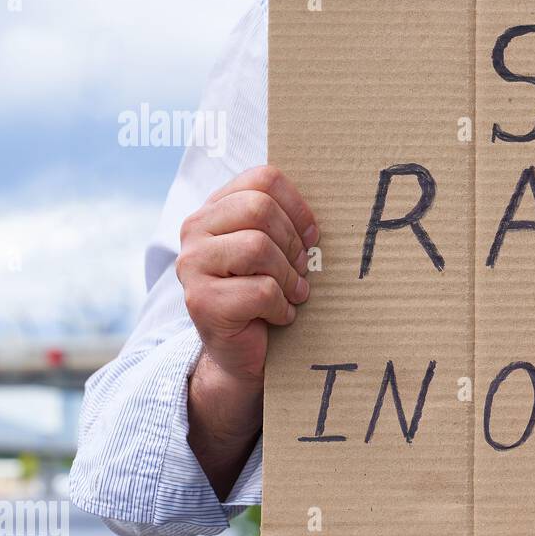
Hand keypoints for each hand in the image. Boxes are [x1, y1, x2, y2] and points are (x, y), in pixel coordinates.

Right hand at [177, 165, 316, 495]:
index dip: (298, 206)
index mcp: (215, 208)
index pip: (263, 178)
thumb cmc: (267, 295)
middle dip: (293, 244)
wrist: (243, 356)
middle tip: (302, 271)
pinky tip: (278, 316)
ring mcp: (191, 266)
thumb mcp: (277, 249)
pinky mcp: (201, 302)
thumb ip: (287, 220)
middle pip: (260, 209)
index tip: (311, 236)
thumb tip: (343, 197)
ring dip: (288, 277)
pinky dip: (280, 307)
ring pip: (258, 248)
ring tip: (291, 294)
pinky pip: (260, 290)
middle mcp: (194, 230)